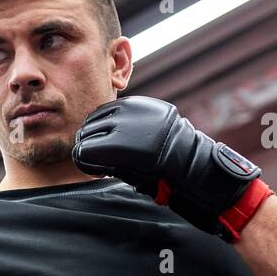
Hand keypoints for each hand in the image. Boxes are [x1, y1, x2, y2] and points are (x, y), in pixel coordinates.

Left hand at [72, 96, 265, 240]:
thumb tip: (99, 136)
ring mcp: (122, 126)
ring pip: (86, 136)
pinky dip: (85, 161)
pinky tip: (94, 170)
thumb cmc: (171, 160)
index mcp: (137, 105)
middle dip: (88, 141)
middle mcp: (129, 110)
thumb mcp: (150, 135)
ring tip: (94, 166)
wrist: (190, 169)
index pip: (102, 113)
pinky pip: (87, 151)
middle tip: (92, 159)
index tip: (99, 148)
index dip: (97, 132)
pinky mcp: (115, 144)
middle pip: (91, 123)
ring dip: (86, 151)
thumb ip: (128, 131)